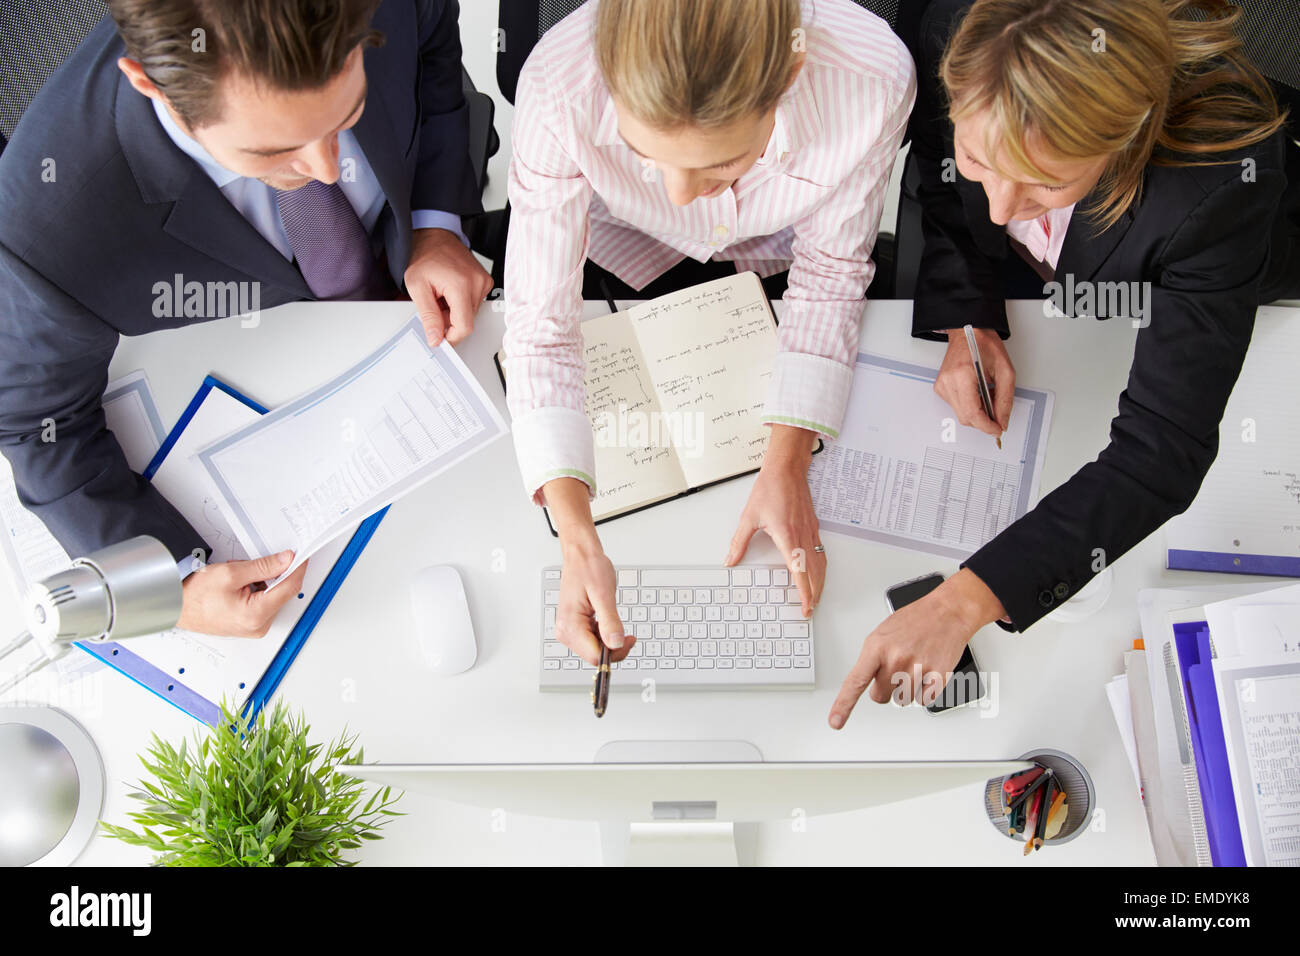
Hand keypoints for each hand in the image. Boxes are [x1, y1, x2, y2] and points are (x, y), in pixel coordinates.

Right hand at [177, 551, 309, 637]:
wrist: (177, 607)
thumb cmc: (195, 596)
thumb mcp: (231, 573)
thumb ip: (263, 566)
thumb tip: (286, 560)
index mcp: (256, 615)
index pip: (289, 587)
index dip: (297, 567)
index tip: (301, 554)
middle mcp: (259, 625)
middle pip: (282, 592)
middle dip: (275, 572)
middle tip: (260, 561)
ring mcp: (256, 626)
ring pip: (273, 595)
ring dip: (264, 580)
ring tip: (240, 575)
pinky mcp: (251, 624)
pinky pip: (264, 601)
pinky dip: (258, 588)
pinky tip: (241, 583)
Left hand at [404, 227, 492, 347]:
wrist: (435, 236)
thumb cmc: (425, 256)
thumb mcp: (417, 287)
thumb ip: (428, 316)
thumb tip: (436, 338)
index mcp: (461, 285)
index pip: (464, 326)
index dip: (451, 337)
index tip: (440, 338)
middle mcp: (477, 283)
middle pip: (467, 321)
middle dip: (449, 321)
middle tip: (435, 304)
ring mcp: (484, 282)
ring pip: (471, 314)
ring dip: (455, 312)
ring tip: (442, 295)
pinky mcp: (486, 281)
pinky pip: (475, 304)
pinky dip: (461, 303)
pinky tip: (451, 291)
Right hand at [544, 477, 632, 665]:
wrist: (581, 556)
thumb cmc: (589, 568)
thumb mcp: (604, 594)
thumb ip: (610, 622)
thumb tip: (615, 644)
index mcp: (570, 625)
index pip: (594, 656)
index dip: (615, 652)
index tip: (629, 640)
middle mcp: (565, 631)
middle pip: (594, 656)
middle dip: (613, 648)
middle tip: (627, 633)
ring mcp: (568, 630)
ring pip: (594, 650)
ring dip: (609, 641)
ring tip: (613, 619)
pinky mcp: (574, 627)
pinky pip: (592, 640)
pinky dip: (604, 635)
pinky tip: (606, 620)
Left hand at [726, 424, 823, 616]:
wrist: (787, 470)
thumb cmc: (770, 488)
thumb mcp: (749, 517)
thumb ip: (739, 542)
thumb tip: (730, 560)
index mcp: (788, 537)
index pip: (800, 572)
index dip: (804, 593)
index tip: (806, 607)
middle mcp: (803, 536)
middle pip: (815, 573)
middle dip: (814, 593)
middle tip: (810, 609)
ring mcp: (811, 531)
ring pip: (821, 564)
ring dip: (820, 583)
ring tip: (815, 596)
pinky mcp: (813, 526)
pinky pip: (821, 552)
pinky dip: (821, 567)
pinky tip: (818, 572)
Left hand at [828, 568, 1004, 727]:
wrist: (947, 612)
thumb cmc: (915, 620)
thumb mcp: (883, 633)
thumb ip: (872, 659)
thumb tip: (865, 680)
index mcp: (877, 647)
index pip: (856, 682)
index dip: (844, 705)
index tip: (835, 722)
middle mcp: (895, 659)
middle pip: (880, 696)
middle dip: (885, 687)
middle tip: (896, 669)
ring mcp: (917, 669)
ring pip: (902, 700)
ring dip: (907, 688)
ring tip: (914, 664)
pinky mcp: (937, 677)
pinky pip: (923, 700)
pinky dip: (924, 691)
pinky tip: (926, 671)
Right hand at [934, 327, 1014, 437]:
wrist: (968, 332)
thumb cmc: (984, 345)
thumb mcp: (1005, 371)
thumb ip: (1005, 399)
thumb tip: (1002, 420)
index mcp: (962, 375)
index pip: (972, 413)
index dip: (986, 426)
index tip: (997, 429)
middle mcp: (948, 382)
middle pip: (966, 417)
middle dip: (984, 420)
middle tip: (997, 411)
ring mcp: (941, 386)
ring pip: (961, 414)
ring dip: (977, 412)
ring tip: (988, 396)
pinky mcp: (940, 388)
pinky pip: (957, 407)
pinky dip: (970, 405)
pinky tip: (977, 393)